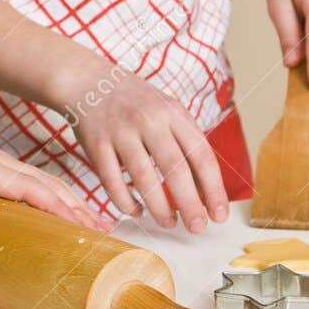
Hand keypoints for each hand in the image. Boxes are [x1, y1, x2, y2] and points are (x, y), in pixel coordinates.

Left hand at [0, 116, 111, 258]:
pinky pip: (36, 180)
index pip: (32, 189)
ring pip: (47, 182)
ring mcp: (1, 163)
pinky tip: (66, 208)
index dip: (58, 209)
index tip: (81, 229)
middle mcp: (0, 163)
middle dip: (78, 210)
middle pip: (50, 186)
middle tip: (102, 237)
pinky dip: (58, 194)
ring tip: (96, 226)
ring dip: (73, 202)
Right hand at [66, 68, 229, 232]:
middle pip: (175, 168)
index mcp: (173, 113)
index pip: (200, 154)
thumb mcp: (167, 111)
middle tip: (197, 228)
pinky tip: (136, 211)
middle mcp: (148, 120)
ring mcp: (120, 131)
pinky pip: (112, 181)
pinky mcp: (96, 144)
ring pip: (143, 178)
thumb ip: (186, 143)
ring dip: (158, 207)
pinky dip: (125, 202)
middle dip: (190, 204)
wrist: (89, 80)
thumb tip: (207, 191)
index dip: (213, 188)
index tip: (219, 214)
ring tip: (169, 223)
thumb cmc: (137, 103)